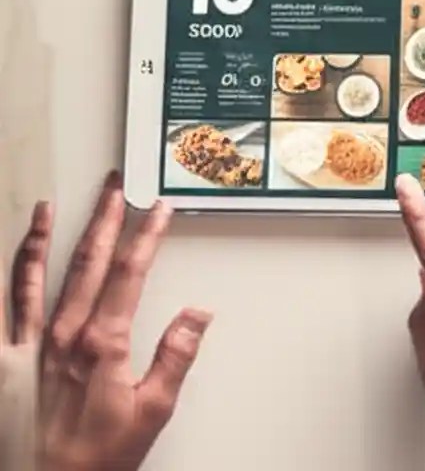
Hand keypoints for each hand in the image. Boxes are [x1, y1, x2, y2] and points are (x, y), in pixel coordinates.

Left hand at [11, 171, 211, 470]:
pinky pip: (4, 307)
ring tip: (50, 207)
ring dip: (44, 237)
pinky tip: (11, 257)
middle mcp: (62, 337)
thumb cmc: (97, 456)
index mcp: (102, 345)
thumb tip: (197, 314)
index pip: (129, 275)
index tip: (158, 210)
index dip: (146, 237)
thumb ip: (175, 358)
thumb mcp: (152, 412)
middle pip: (86, 264)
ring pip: (33, 277)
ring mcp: (28, 347)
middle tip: (114, 188)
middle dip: (103, 221)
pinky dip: (9, 276)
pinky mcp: (4, 361)